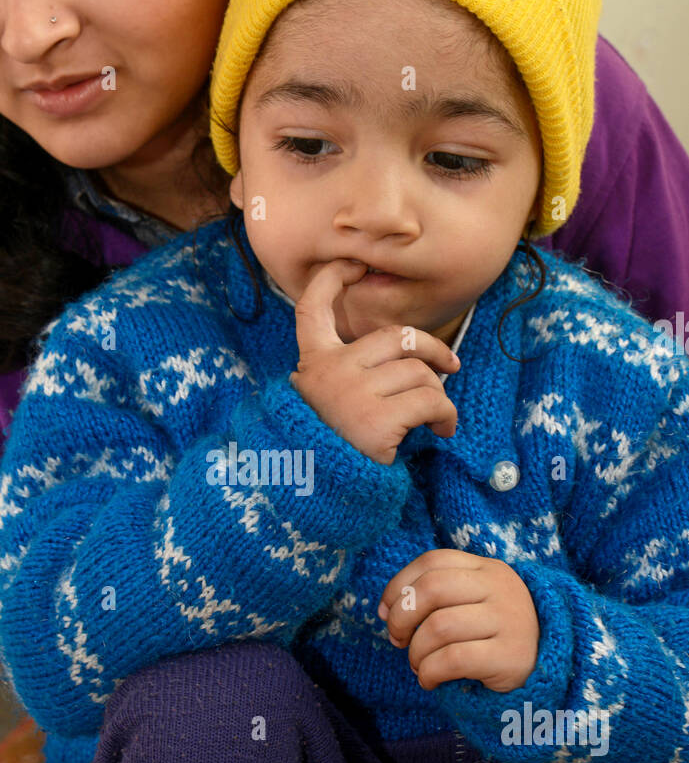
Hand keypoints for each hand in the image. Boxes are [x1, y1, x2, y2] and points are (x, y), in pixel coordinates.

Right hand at [288, 258, 460, 464]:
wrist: (325, 495)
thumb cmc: (335, 447)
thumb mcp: (331, 402)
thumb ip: (355, 371)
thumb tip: (415, 354)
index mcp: (313, 365)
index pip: (312, 309)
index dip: (331, 280)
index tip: (353, 266)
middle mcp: (328, 372)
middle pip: (398, 338)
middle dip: (434, 350)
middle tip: (450, 368)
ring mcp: (351, 395)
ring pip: (420, 373)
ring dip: (438, 397)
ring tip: (436, 420)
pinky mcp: (376, 422)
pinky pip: (431, 401)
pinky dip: (445, 416)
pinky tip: (441, 431)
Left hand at [378, 549, 539, 692]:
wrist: (546, 667)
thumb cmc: (492, 635)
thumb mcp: (470, 604)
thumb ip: (433, 598)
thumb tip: (386, 610)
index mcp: (486, 569)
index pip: (432, 562)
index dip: (399, 585)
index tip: (386, 612)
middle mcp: (500, 588)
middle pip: (432, 588)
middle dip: (401, 617)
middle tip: (397, 640)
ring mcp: (509, 620)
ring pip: (439, 627)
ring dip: (416, 652)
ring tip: (418, 665)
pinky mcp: (511, 656)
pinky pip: (454, 659)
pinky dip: (430, 672)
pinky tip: (431, 680)